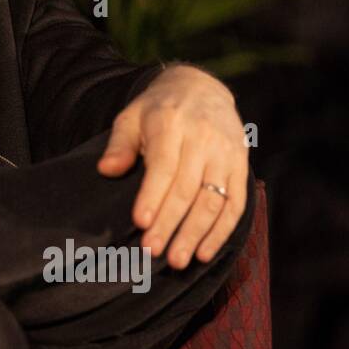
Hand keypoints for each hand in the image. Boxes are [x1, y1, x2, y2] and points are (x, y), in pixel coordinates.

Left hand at [96, 64, 247, 268]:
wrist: (201, 88)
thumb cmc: (157, 110)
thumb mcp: (131, 117)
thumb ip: (119, 145)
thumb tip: (107, 170)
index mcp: (171, 124)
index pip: (163, 166)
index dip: (153, 196)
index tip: (141, 222)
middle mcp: (203, 139)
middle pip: (187, 189)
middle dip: (170, 223)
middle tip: (153, 251)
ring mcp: (226, 153)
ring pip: (213, 200)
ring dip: (196, 234)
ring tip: (178, 260)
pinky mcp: (241, 165)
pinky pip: (236, 204)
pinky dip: (221, 231)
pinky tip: (205, 252)